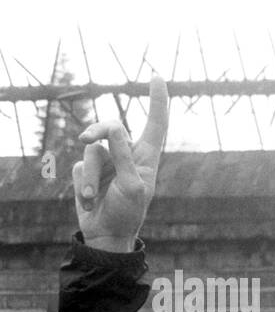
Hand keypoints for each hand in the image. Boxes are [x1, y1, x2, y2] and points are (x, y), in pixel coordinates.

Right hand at [74, 75, 168, 251]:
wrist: (107, 234)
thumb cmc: (126, 214)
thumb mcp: (131, 186)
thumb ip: (123, 156)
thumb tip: (115, 127)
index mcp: (147, 158)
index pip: (155, 124)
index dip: (157, 101)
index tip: (158, 76)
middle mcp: (127, 155)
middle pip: (111, 127)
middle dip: (99, 129)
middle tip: (87, 137)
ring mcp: (107, 161)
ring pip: (91, 148)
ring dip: (91, 175)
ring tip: (95, 197)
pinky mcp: (90, 169)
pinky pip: (81, 165)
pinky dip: (84, 184)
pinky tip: (90, 200)